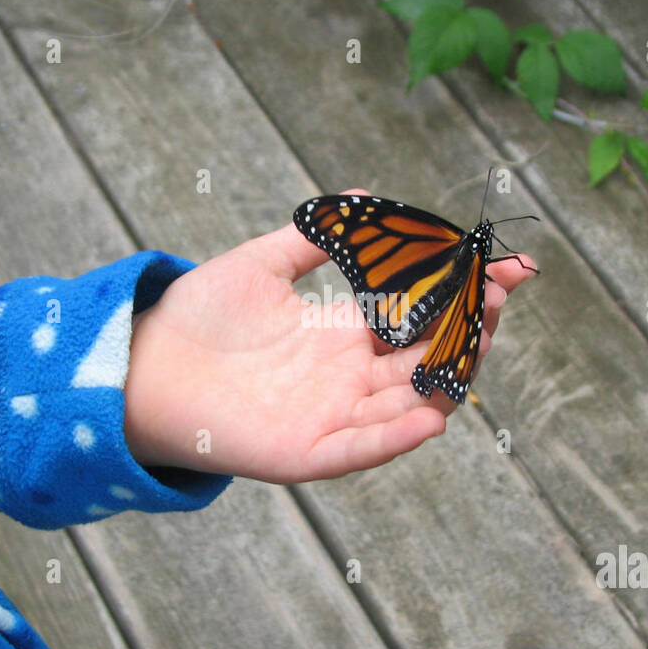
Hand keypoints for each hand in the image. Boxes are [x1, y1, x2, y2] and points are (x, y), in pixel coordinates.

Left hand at [123, 191, 536, 483]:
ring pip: (407, 402)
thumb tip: (364, 195)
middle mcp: (347, 378)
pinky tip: (431, 417)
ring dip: (448, 376)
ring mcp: (331, 416)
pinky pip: (361, 448)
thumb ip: (313, 236)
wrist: (142, 366)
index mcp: (343, 335)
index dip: (462, 294)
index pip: (420, 315)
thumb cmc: (197, 318)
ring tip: (480, 339)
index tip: (505, 267)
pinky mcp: (305, 452)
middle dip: (469, 327)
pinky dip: (395, 438)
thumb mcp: (260, 265)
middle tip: (499, 294)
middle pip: (427, 357)